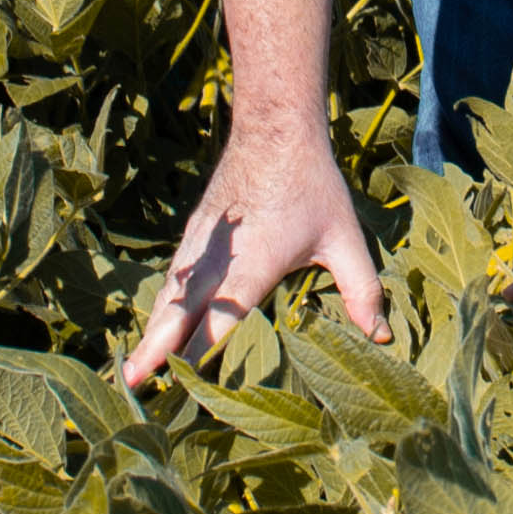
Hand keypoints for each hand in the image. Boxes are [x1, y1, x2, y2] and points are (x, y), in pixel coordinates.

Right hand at [122, 132, 387, 385]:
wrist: (274, 127)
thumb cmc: (311, 184)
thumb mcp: (345, 238)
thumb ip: (362, 290)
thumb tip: (381, 338)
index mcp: (250, 268)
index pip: (216, 322)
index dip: (198, 355)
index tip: (182, 386)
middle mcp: (216, 259)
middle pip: (177, 311)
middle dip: (155, 349)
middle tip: (131, 381)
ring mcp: (200, 242)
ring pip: (169, 292)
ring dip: (153, 327)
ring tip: (135, 365)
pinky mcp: (196, 229)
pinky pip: (172, 273)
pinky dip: (162, 300)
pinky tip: (158, 318)